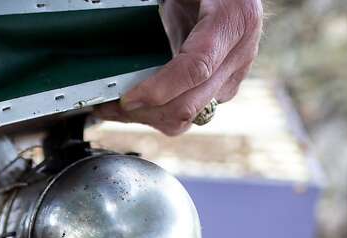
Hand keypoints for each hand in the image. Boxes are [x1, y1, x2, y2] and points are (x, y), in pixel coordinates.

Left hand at [96, 0, 261, 134]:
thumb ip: (157, 6)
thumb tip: (113, 16)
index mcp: (231, 21)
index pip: (196, 67)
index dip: (159, 89)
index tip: (126, 99)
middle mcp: (239, 54)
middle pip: (190, 104)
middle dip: (144, 112)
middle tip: (108, 107)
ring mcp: (234, 75)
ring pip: (189, 117)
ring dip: (149, 118)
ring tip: (116, 110)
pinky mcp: (225, 87)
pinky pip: (191, 111)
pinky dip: (160, 113)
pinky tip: (139, 104)